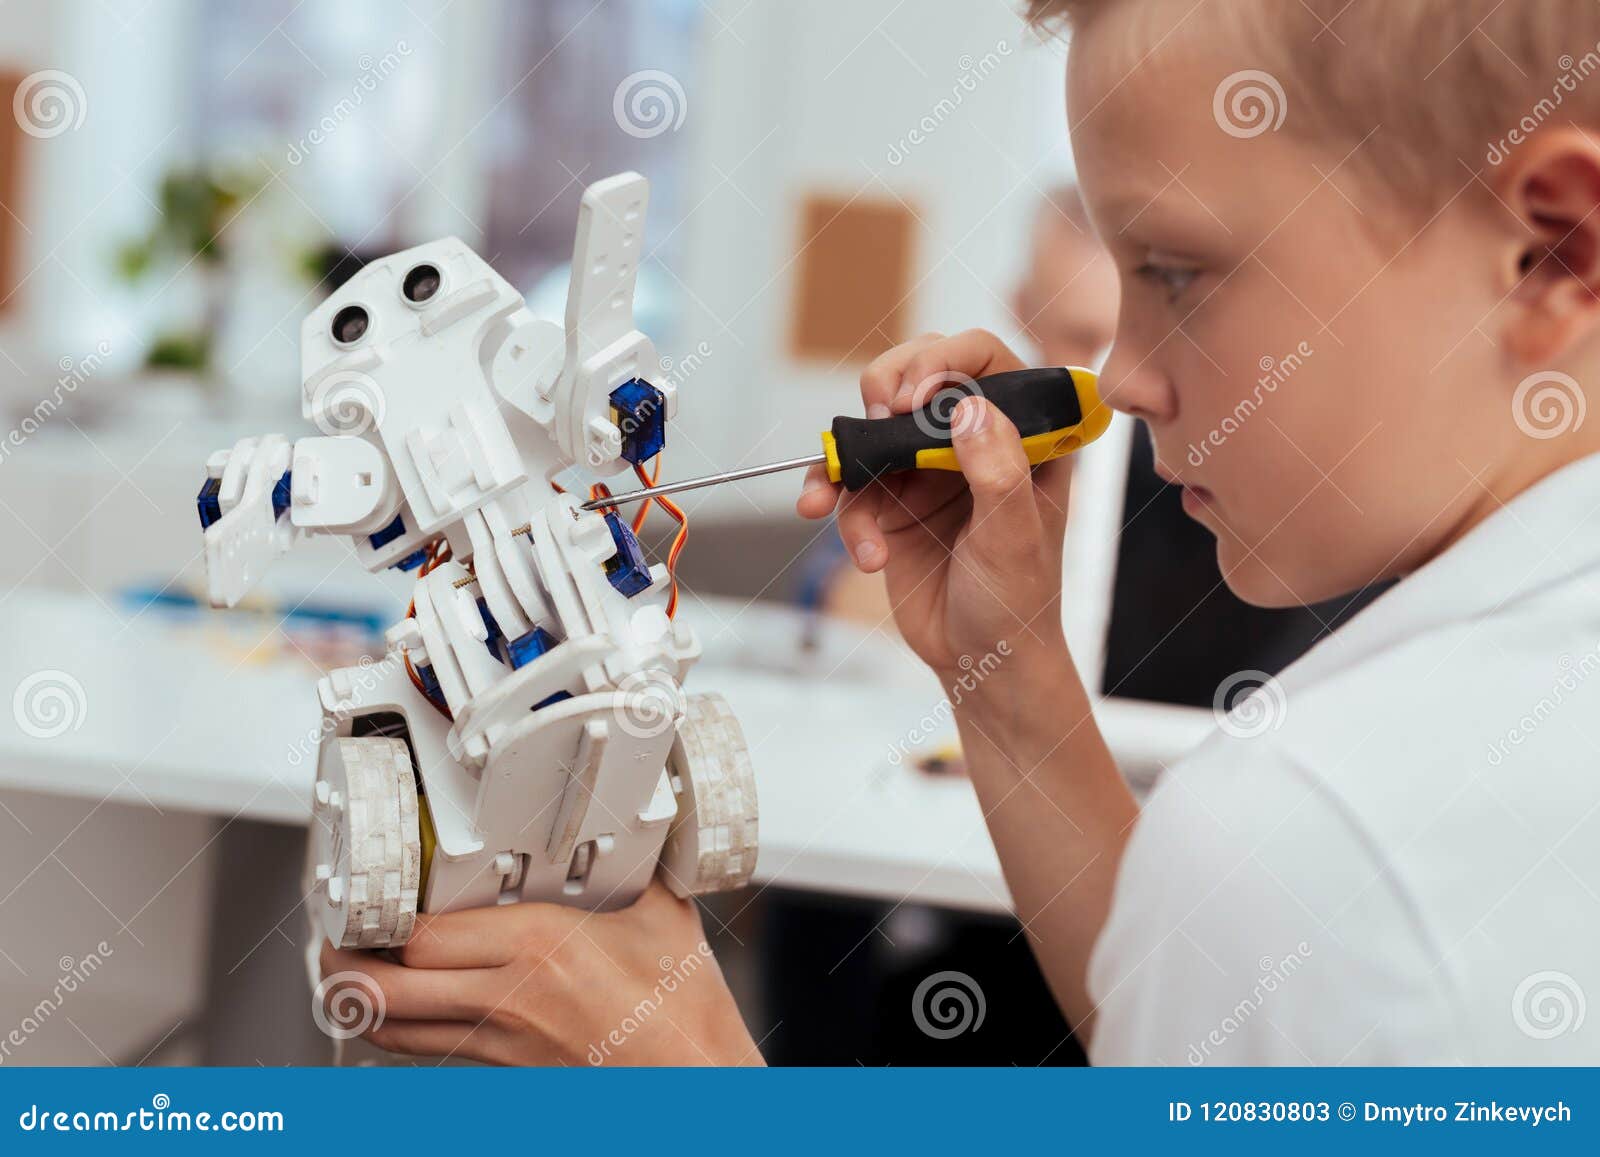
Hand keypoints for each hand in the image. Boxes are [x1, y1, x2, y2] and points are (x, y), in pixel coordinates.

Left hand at [318, 879, 761, 1065]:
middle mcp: (506, 1000)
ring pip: (391, 1029)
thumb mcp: (661, 913)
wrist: (696, 1079)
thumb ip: (631, 865)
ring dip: (355, 997)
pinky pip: (425, 1047)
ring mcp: (499, 1041)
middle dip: (339, 962)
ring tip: (344, 963)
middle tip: (330, 931)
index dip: (380, 915)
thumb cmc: (685, 1011)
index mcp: (538, 951)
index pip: (419, 936)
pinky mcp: (505, 1067)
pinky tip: (397, 999)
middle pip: (380, 991)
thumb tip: (630, 824)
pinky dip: (396, 1023)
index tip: (373, 886)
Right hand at [796, 330, 1072, 681]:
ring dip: (844, 462)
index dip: (945, 361)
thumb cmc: (1017, 600)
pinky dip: (842, 514)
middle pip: (919, 376)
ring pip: (873, 429)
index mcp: (1023, 435)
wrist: (981, 660)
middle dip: (887, 387)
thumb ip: (997, 470)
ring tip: (824, 502)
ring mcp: (928, 471)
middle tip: (877, 414)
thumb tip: (967, 409)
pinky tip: (865, 554)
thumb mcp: (1015, 535)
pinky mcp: (891, 505)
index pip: (985, 362)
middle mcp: (973, 442)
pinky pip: (851, 487)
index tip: (916, 397)